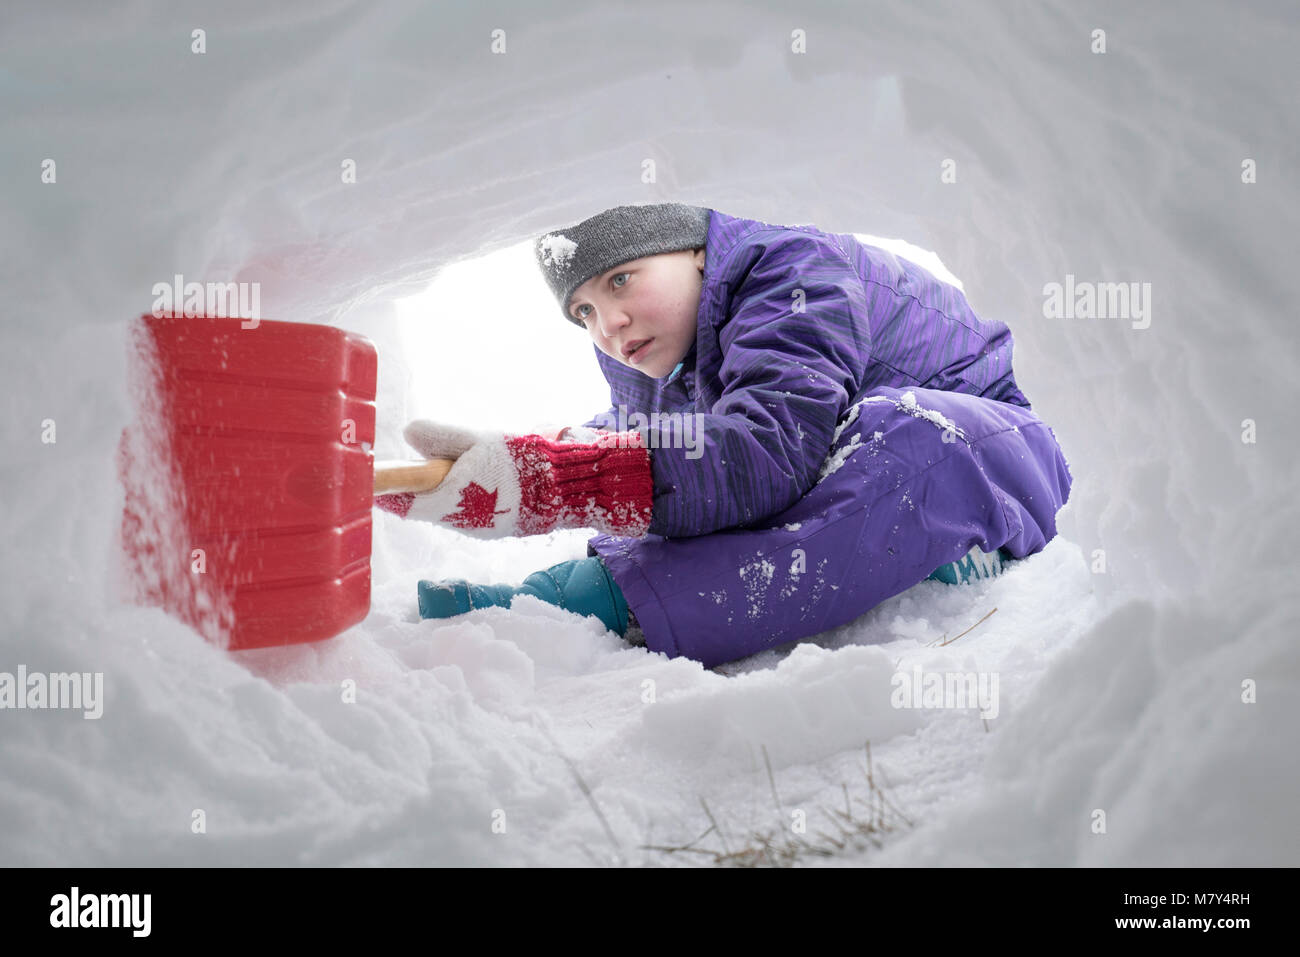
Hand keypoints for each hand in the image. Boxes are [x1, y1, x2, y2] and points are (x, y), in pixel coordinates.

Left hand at [374, 420, 652, 538]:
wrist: (572, 487)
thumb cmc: (525, 460)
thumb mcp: (481, 439)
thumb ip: (443, 437)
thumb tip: (408, 434)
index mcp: (454, 500)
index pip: (405, 503)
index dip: (387, 490)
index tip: (374, 476)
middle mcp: (464, 522)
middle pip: (427, 506)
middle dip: (420, 486)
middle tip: (418, 461)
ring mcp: (482, 529)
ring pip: (449, 509)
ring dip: (445, 490)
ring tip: (459, 463)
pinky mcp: (499, 528)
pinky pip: (470, 513)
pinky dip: (466, 496)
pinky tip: (481, 478)